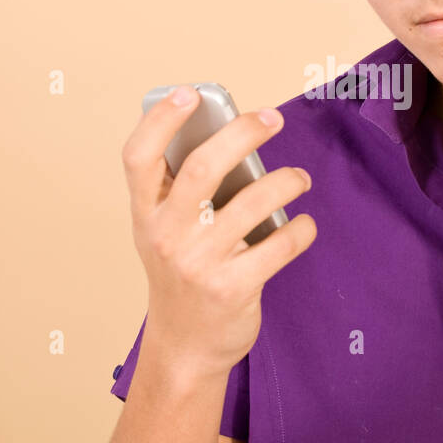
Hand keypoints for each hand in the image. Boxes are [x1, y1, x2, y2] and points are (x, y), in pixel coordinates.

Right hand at [121, 89, 316, 377]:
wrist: (184, 348)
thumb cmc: (180, 277)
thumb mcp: (162, 233)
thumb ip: (180, 191)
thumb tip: (231, 134)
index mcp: (145, 214)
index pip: (138, 157)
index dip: (160, 120)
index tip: (190, 93)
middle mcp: (167, 235)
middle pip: (202, 167)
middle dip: (243, 133)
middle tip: (272, 118)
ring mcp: (198, 263)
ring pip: (252, 201)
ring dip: (286, 180)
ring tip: (299, 177)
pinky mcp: (232, 288)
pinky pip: (279, 244)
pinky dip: (301, 229)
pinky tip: (304, 224)